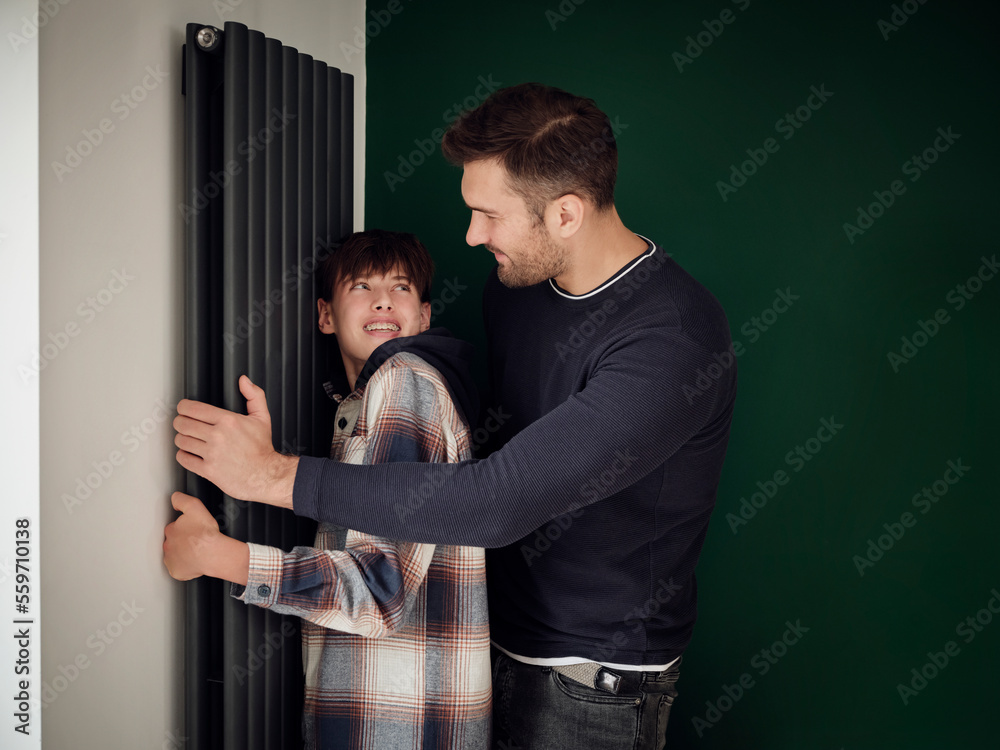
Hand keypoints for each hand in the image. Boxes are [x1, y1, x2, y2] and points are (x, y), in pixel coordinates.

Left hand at [163, 492, 223, 579]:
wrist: (213, 553)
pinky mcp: (177, 572)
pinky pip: (178, 569)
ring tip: (196, 551)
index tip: (192, 529)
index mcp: (171, 530)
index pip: (174, 527)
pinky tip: (194, 562)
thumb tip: (174, 499)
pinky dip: (184, 566)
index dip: (184, 527)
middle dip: (182, 541)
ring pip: (175, 555)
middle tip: (195, 540)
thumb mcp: (194, 507)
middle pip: (173, 541)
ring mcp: (171, 560)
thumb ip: (181, 500)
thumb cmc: (206, 534)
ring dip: (182, 553)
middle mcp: (168, 545)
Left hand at [173, 375, 296, 507]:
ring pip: (180, 441)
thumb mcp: (262, 418)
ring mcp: (211, 453)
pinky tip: (191, 453)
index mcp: (228, 420)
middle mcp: (218, 436)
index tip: (184, 409)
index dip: (183, 407)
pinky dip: (184, 456)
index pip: (192, 408)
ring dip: (182, 439)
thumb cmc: (262, 449)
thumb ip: (254, 396)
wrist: (266, 475)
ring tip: (189, 439)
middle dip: (181, 422)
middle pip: (182, 423)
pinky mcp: (207, 470)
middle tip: (184, 424)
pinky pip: (183, 459)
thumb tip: (244, 381)